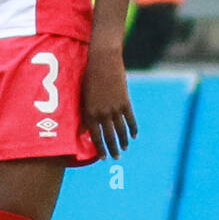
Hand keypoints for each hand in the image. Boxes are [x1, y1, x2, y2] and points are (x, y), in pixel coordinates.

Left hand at [81, 43, 136, 159]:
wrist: (103, 61)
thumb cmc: (89, 76)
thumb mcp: (83, 95)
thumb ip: (86, 113)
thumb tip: (86, 128)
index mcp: (90, 112)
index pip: (95, 136)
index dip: (99, 148)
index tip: (102, 157)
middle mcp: (102, 113)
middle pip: (109, 136)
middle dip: (112, 149)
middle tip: (115, 158)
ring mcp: (115, 108)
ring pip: (120, 130)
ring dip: (123, 141)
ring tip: (124, 149)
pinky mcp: (125, 101)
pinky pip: (130, 119)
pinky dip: (133, 128)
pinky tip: (134, 136)